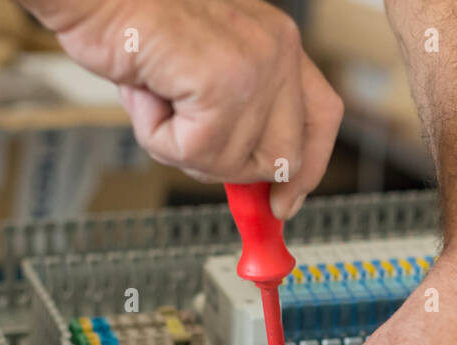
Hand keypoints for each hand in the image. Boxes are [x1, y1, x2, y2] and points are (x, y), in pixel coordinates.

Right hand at [19, 0, 342, 218]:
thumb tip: (250, 179)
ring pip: (233, 162)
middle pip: (283, 157)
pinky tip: (148, 94)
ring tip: (157, 96)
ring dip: (181, 147)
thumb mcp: (201, 74)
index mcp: (278, 43)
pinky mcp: (222, 82)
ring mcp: (255, 65)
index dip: (308, 170)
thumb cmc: (134, 28)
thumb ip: (236, 118)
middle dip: (230, 168)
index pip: (322, 118)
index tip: (285, 203)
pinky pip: (198, 152)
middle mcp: (277, 49)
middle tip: (187, 145)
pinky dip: (159, 136)